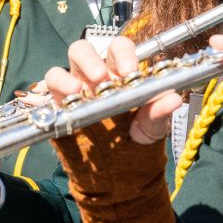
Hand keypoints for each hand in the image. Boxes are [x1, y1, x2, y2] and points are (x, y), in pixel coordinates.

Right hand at [42, 36, 179, 146]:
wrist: (119, 173)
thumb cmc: (135, 141)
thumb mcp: (151, 128)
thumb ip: (159, 113)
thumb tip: (173, 98)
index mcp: (118, 74)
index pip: (118, 49)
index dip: (122, 54)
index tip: (130, 71)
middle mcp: (92, 78)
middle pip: (84, 50)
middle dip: (91, 59)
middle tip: (101, 77)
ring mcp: (72, 92)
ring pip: (61, 67)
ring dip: (68, 75)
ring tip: (78, 89)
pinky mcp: (58, 107)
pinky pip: (49, 90)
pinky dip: (57, 88)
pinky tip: (69, 98)